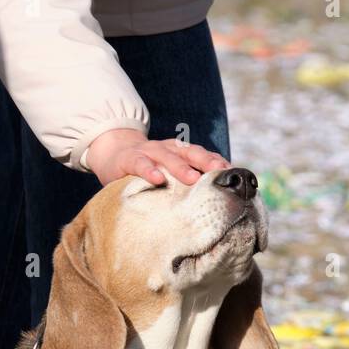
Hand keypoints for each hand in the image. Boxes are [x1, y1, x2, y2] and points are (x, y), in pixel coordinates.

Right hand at [85, 129, 229, 185]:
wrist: (115, 153)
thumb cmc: (149, 168)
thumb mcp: (170, 171)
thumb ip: (187, 181)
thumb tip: (215, 200)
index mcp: (181, 151)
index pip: (203, 155)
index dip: (217, 161)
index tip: (233, 173)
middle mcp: (168, 148)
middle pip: (191, 153)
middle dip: (206, 161)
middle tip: (220, 172)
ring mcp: (149, 152)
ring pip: (167, 157)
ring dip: (180, 167)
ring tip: (192, 178)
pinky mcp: (130, 158)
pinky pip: (140, 163)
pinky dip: (148, 170)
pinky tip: (156, 179)